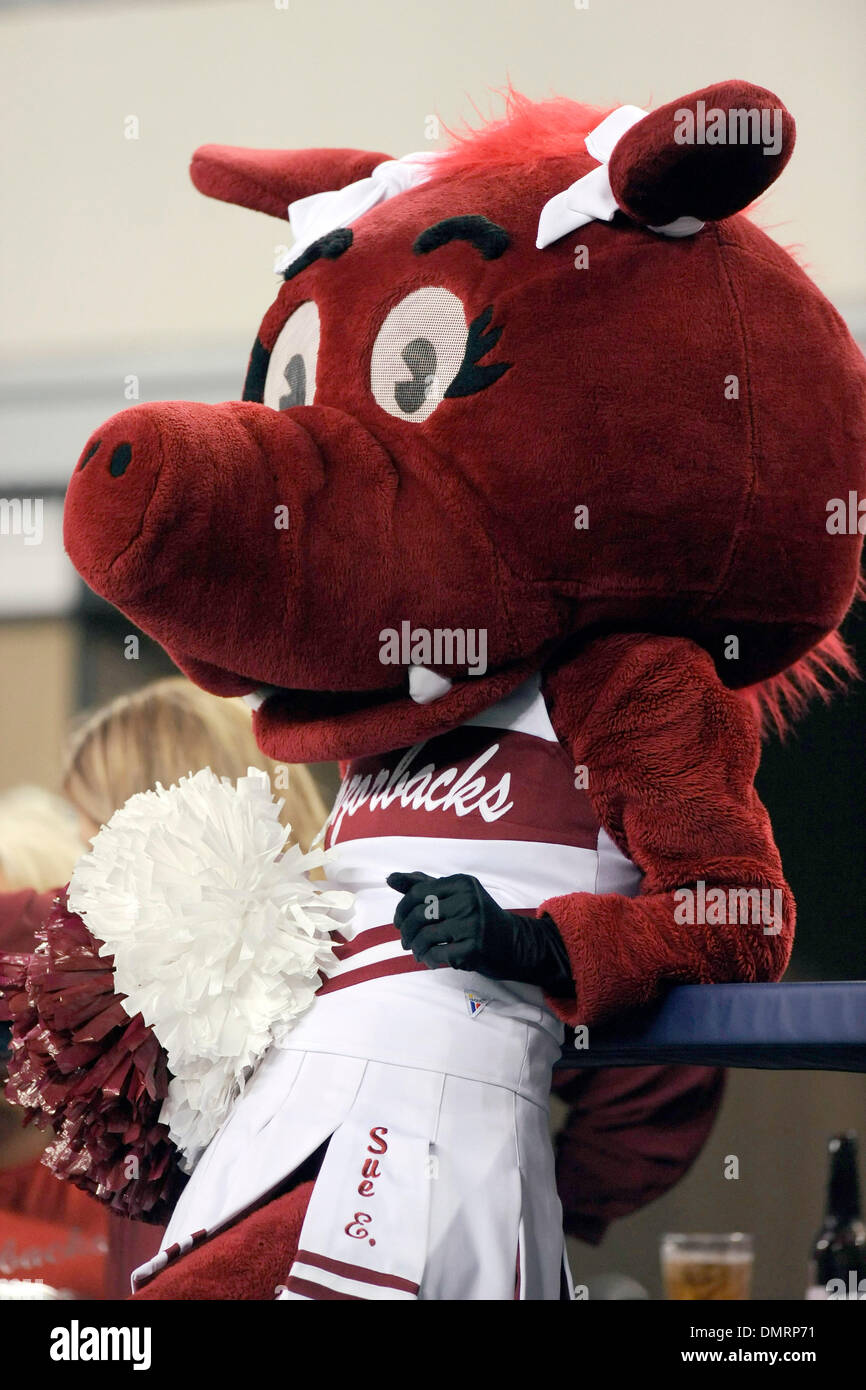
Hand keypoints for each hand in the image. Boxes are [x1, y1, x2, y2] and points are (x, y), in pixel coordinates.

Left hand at [386, 871, 574, 994]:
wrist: (513, 943)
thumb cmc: (477, 917)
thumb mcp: (455, 895)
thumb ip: (423, 885)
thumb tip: (390, 878)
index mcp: (461, 883)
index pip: (418, 892)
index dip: (402, 909)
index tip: (400, 923)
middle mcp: (467, 900)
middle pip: (419, 914)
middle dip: (406, 931)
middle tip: (406, 942)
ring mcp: (472, 924)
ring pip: (425, 936)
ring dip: (416, 948)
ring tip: (418, 953)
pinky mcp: (474, 947)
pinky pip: (438, 954)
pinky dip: (429, 959)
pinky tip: (432, 960)